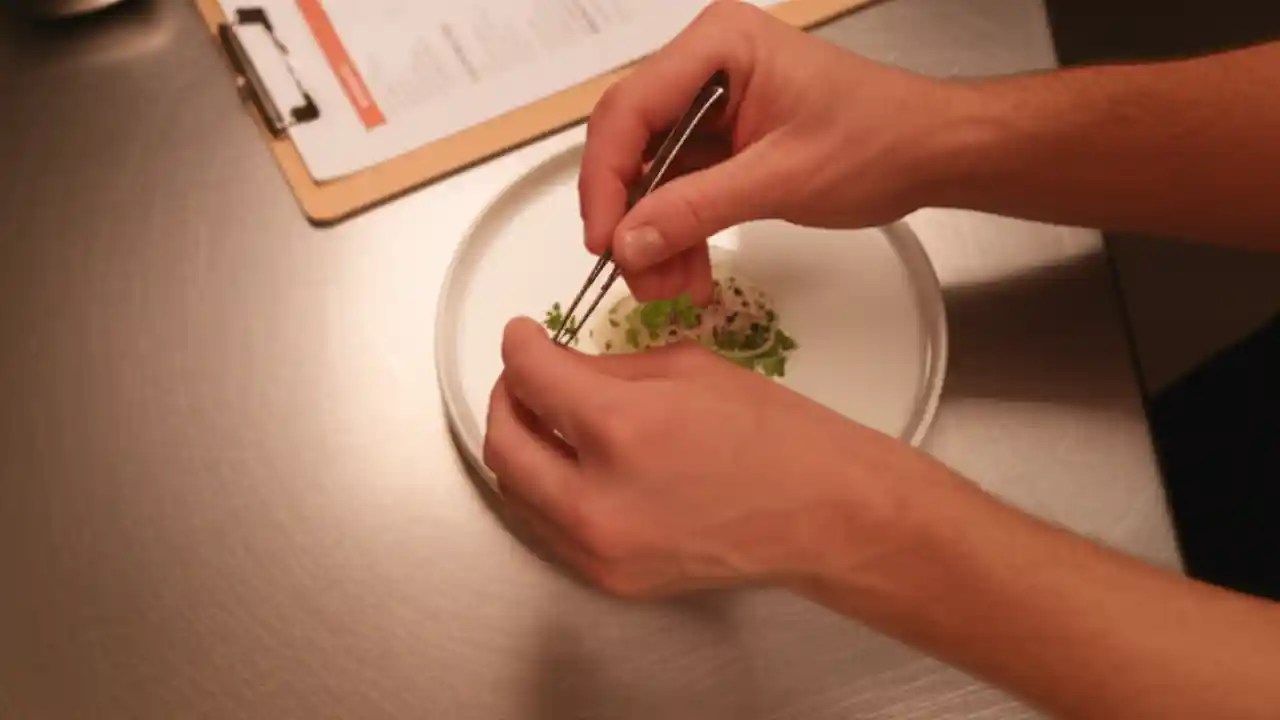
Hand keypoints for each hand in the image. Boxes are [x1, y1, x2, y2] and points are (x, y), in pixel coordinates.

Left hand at [484, 318, 957, 596]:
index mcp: (622, 430)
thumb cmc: (774, 438)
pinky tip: (569, 466)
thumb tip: (559, 367)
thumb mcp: (685, 370)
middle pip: (504, 442)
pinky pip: (548, 529)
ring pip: (516, 492)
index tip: (523, 337)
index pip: (531, 377)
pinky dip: (545, 491)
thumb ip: (606, 369)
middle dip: (506, 397)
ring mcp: (600, 550)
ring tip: (546, 420)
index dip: (519, 345)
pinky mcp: (610, 580)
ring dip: (520, 447)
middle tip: (523, 377)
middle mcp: (598, 500)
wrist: (822, 515)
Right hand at [580, 1, 968, 299]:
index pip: (629, 109)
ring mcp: (711, 102)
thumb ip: (696, 209)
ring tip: (667, 290)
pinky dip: (679, 231)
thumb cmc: (876, 143)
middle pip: (631, 142)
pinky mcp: (724, 138)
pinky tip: (687, 273)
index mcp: (717, 45)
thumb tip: (625, 244)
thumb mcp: (781, 179)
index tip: (604, 242)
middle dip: (630, 216)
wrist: (931, 153)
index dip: (606, 180)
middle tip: (636, 276)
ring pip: (651, 174)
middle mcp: (703, 64)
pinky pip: (680, 187)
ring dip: (653, 235)